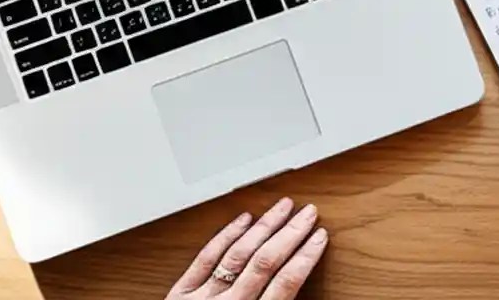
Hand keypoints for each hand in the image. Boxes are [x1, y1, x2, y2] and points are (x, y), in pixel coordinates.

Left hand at [166, 198, 326, 299]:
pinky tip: (242, 219)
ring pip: (237, 254)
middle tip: (308, 212)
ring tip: (282, 207)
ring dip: (263, 226)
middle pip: (265, 262)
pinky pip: (205, 258)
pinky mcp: (179, 294)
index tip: (319, 236)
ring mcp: (201, 299)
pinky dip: (225, 236)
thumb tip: (296, 291)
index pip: (285, 284)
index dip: (305, 256)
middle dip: (290, 233)